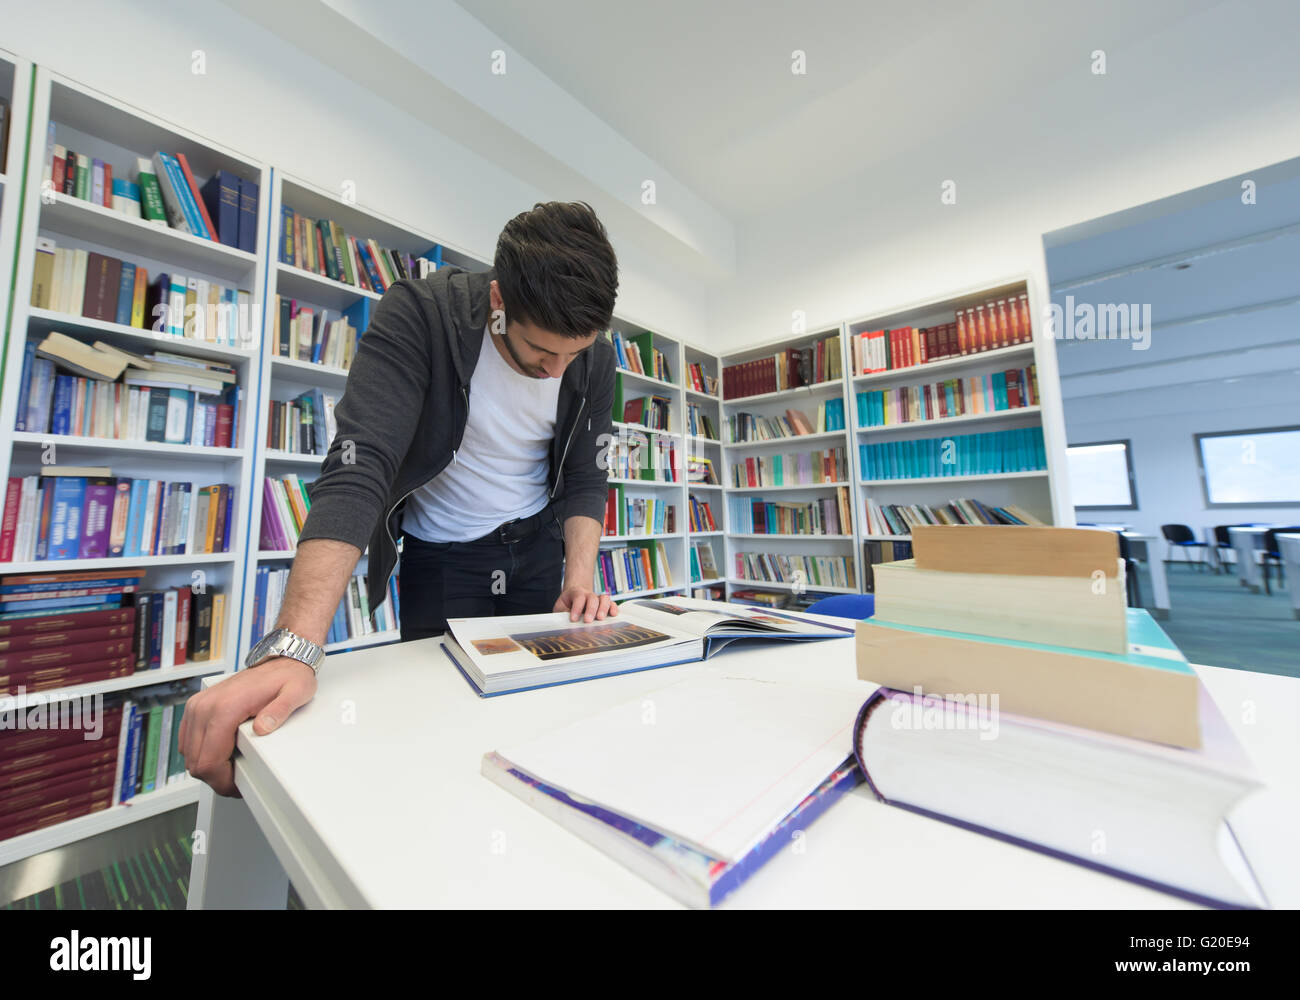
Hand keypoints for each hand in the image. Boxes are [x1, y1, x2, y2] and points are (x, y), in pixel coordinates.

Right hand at [178, 657, 316, 796]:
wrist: (280, 660)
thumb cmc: (287, 677)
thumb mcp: (295, 693)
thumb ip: (279, 711)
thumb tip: (262, 728)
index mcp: (225, 707)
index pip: (208, 761)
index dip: (221, 782)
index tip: (236, 786)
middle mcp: (205, 705)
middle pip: (195, 762)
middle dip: (216, 777)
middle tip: (237, 780)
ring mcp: (199, 705)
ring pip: (189, 753)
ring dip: (207, 765)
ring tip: (231, 767)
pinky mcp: (197, 706)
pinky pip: (188, 739)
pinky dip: (201, 752)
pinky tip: (220, 753)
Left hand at [554, 585, 618, 622]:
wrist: (574, 597)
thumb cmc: (566, 605)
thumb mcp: (560, 608)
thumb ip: (562, 614)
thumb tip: (566, 624)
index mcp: (576, 593)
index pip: (578, 597)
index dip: (576, 608)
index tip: (573, 619)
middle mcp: (588, 594)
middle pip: (592, 598)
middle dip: (590, 610)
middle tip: (588, 621)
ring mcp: (598, 598)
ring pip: (604, 598)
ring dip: (603, 608)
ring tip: (600, 619)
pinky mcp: (605, 605)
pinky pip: (612, 604)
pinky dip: (614, 608)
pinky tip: (613, 615)